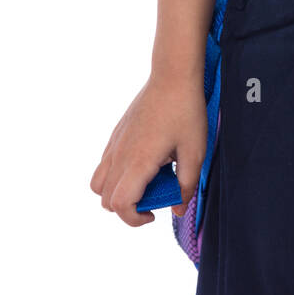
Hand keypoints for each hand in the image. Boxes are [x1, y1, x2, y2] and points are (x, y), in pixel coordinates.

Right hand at [89, 72, 207, 228]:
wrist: (172, 75)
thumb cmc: (186, 111)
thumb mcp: (195, 152)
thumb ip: (186, 185)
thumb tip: (178, 210)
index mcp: (139, 161)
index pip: (120, 205)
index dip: (134, 219)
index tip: (155, 213)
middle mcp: (120, 155)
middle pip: (105, 200)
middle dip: (128, 208)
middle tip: (154, 195)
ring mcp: (114, 144)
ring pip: (98, 184)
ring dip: (117, 192)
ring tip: (145, 182)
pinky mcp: (116, 134)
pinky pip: (104, 165)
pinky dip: (116, 175)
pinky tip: (143, 163)